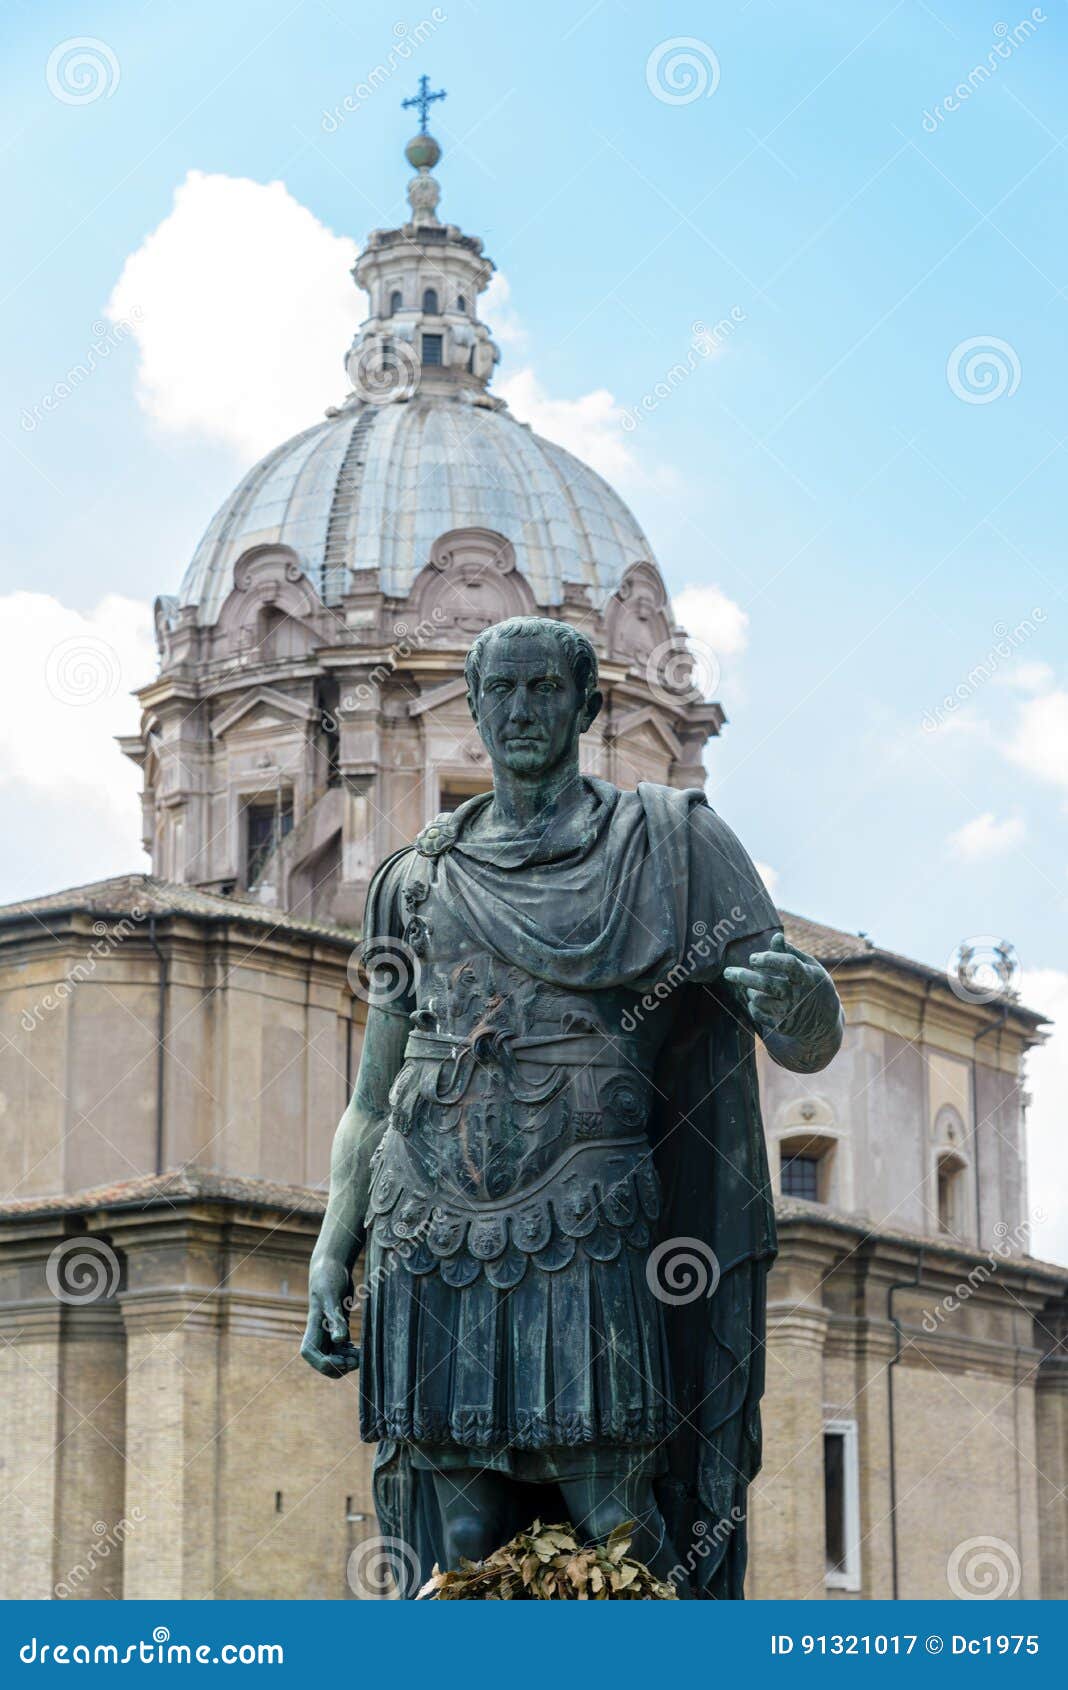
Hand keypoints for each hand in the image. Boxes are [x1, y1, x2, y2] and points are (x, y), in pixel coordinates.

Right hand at [301, 1255, 360, 1378]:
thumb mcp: (333, 1297)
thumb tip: (339, 1340)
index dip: (326, 1364)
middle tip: (358, 1358)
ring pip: (335, 1358)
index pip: (311, 1356)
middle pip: (324, 1363)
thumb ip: (335, 1319)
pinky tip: (360, 1348)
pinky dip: (351, 1353)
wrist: (331, 1266)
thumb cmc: (329, 1279)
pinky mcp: (337, 1329)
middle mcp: (318, 1334)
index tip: (345, 1361)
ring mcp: (327, 1333)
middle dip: (340, 1366)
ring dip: (348, 1361)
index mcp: (312, 1328)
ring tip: (362, 1353)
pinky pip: (342, 1350)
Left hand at [724, 931, 839, 1044]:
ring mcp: (790, 1012)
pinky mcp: (782, 1026)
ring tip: (753, 987)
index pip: (788, 964)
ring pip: (759, 999)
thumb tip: (776, 937)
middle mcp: (799, 995)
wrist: (825, 1021)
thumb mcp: (809, 967)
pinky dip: (753, 1005)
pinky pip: (757, 1014)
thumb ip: (791, 953)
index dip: (769, 959)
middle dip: (744, 977)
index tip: (753, 958)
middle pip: (767, 984)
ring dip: (750, 990)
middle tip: (727, 972)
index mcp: (808, 976)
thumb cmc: (814, 986)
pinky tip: (756, 1000)